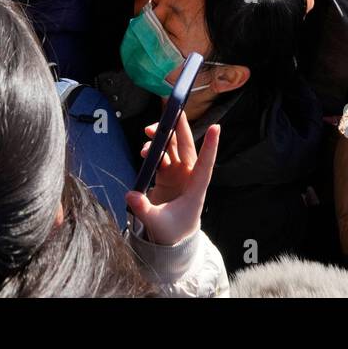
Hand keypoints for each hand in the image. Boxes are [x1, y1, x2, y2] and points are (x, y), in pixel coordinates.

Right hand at [127, 115, 219, 245]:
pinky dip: (153, 149)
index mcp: (195, 188)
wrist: (171, 238)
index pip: (205, 164)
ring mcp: (178, 174)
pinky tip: (144, 150)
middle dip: (179, 128)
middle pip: (187, 147)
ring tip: (148, 132)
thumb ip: (144, 209)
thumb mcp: (157, 223)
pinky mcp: (167, 175)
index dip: (211, 146)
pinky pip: (162, 156)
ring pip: (173, 148)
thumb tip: (130, 195)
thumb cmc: (173, 231)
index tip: (216, 127)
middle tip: (172, 110)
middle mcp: (189, 177)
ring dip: (162, 136)